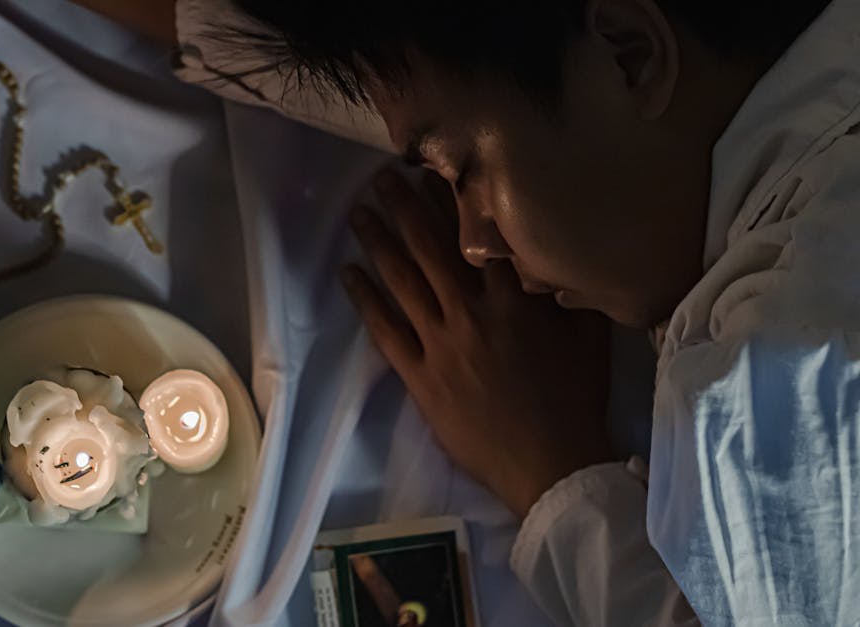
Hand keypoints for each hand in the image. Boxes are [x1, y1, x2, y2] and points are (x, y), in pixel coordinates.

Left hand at [343, 169, 612, 517]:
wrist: (549, 461)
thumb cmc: (574, 398)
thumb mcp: (588, 334)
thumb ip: (568, 289)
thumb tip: (560, 249)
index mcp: (515, 299)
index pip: (478, 236)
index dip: (453, 199)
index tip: (433, 169)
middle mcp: (472, 312)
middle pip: (430, 249)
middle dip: (404, 208)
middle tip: (381, 177)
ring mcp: (441, 344)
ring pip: (402, 282)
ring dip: (378, 243)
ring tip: (359, 213)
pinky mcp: (420, 376)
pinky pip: (386, 330)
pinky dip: (365, 300)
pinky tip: (348, 273)